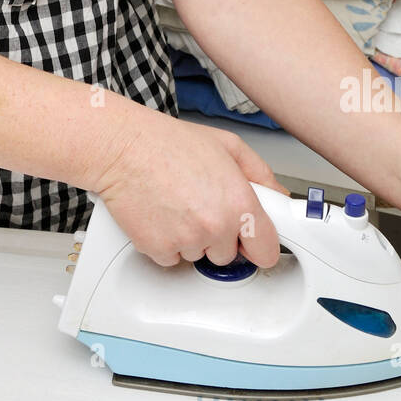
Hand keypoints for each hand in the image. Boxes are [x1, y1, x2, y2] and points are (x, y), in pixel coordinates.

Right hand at [91, 109, 289, 267]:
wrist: (123, 147)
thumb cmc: (169, 143)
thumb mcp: (228, 146)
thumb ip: (261, 174)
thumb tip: (277, 196)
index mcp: (240, 202)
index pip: (266, 251)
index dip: (258, 245)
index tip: (251, 239)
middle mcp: (216, 226)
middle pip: (229, 255)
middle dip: (219, 235)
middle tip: (202, 205)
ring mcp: (187, 241)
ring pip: (198, 256)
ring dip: (191, 238)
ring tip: (177, 203)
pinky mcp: (158, 249)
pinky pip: (171, 258)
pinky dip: (167, 242)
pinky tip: (161, 214)